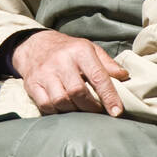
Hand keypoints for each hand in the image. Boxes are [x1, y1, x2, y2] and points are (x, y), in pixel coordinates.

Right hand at [12, 29, 128, 115]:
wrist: (35, 44)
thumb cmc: (68, 50)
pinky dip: (57, 111)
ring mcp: (45, 73)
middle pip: (78, 91)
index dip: (109, 96)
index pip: (98, 76)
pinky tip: (65, 108)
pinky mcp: (32, 84)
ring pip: (61, 100)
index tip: (117, 112)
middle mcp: (61, 61)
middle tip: (97, 110)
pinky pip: (46, 105)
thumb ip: (107, 64)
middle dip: (91, 106)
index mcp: (80, 51)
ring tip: (81, 109)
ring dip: (74, 110)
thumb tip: (125, 77)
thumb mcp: (90, 49)